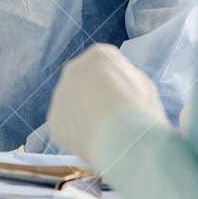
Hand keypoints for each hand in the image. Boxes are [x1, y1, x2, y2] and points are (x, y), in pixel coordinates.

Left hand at [47, 45, 162, 167]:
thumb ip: (123, 78)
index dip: (118, 85)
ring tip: (105, 134)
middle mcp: (73, 70)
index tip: (126, 101)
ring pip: (74, 104)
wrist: (125, 143)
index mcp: (98, 55)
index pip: (105, 66)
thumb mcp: (143, 85)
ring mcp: (60, 95)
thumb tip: (112, 84)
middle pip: (85, 82)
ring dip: (85, 116)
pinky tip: (94, 143)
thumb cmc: (142, 112)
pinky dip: (78, 135)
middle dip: (96, 97)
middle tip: (113, 119)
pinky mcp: (54, 121)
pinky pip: (67, 126)